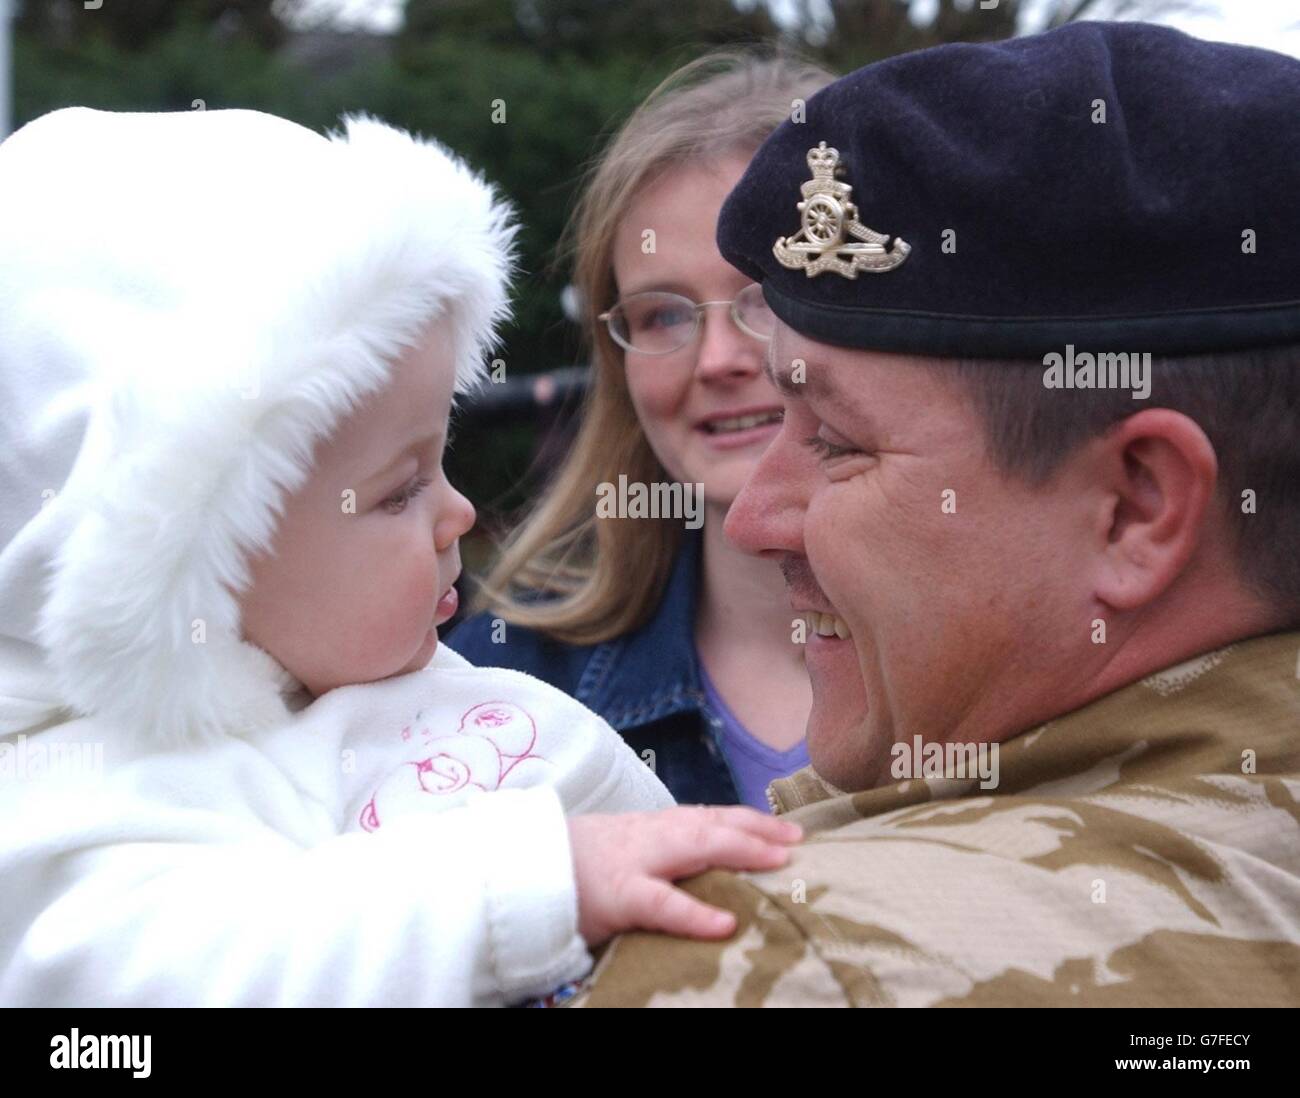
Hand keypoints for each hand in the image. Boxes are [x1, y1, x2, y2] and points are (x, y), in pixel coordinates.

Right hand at [567, 806, 802, 946]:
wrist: (518, 871)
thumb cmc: (570, 867)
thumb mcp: (621, 855)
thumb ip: (658, 858)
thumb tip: (706, 872)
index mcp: (650, 829)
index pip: (706, 817)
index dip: (748, 821)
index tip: (787, 829)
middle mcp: (648, 836)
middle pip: (710, 824)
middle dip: (757, 830)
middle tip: (798, 841)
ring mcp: (633, 862)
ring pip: (694, 847)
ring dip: (741, 851)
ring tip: (780, 862)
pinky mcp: (616, 895)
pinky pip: (661, 903)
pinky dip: (695, 912)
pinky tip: (726, 922)